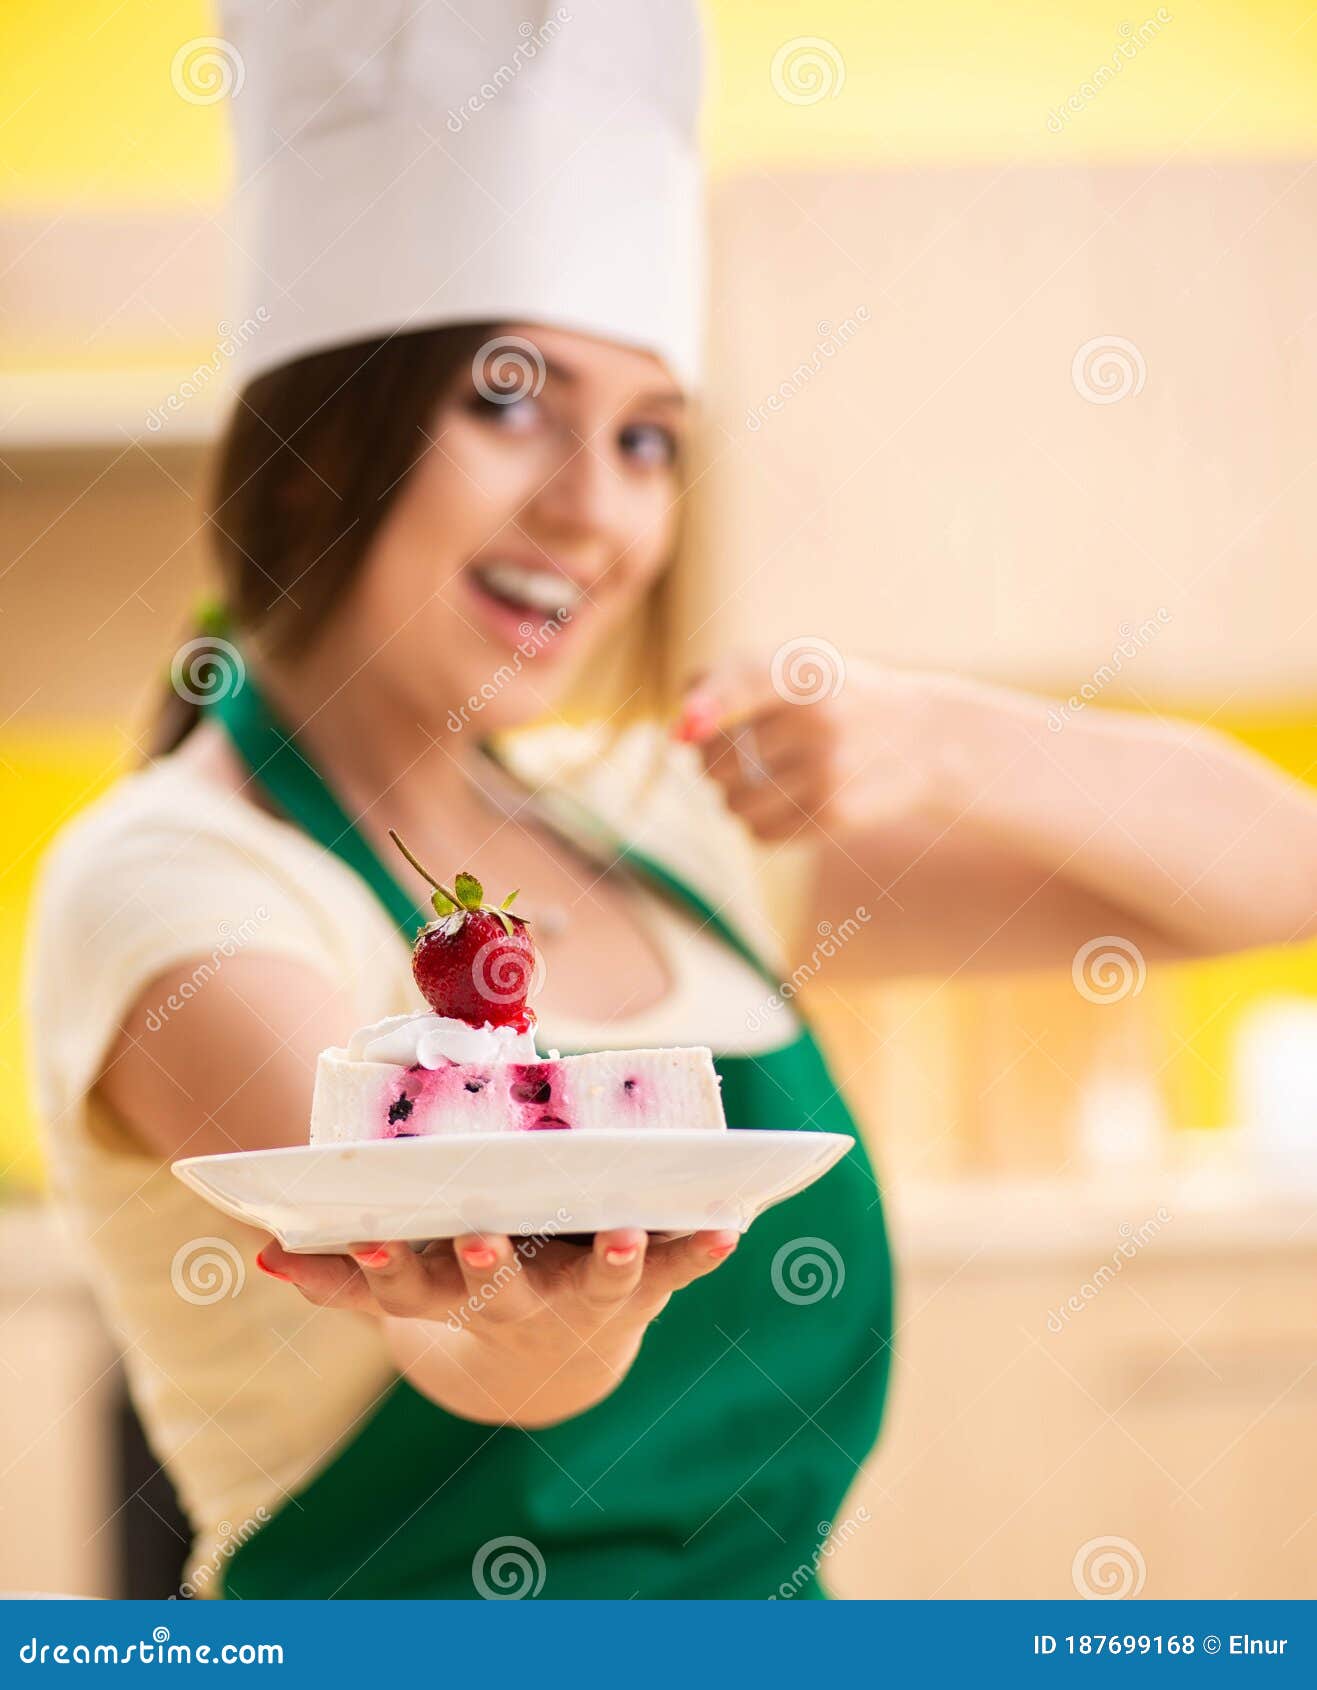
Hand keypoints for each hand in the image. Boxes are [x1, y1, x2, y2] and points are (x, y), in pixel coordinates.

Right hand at [257, 1227, 740, 1427]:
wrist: (551, 1366)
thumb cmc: (467, 1291)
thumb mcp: (403, 1292)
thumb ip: (341, 1276)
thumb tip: (261, 1253)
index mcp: (452, 1296)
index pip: (406, 1285)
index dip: (382, 1268)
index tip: (365, 1238)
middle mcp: (517, 1307)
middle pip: (498, 1293)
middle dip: (485, 1266)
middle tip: (478, 1236)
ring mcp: (582, 1301)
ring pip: (595, 1287)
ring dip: (607, 1262)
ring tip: (619, 1233)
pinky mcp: (639, 1291)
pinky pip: (675, 1272)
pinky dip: (700, 1251)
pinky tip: (731, 1225)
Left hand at [675, 652, 967, 841]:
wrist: (922, 739)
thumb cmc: (836, 699)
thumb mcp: (800, 667)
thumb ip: (732, 679)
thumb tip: (680, 727)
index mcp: (806, 669)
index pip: (747, 680)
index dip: (709, 706)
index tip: (686, 729)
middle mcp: (819, 718)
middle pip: (718, 757)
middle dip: (711, 763)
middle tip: (734, 755)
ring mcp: (829, 769)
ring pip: (733, 802)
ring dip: (730, 799)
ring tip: (758, 781)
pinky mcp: (836, 814)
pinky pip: (760, 832)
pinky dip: (757, 824)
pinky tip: (781, 804)